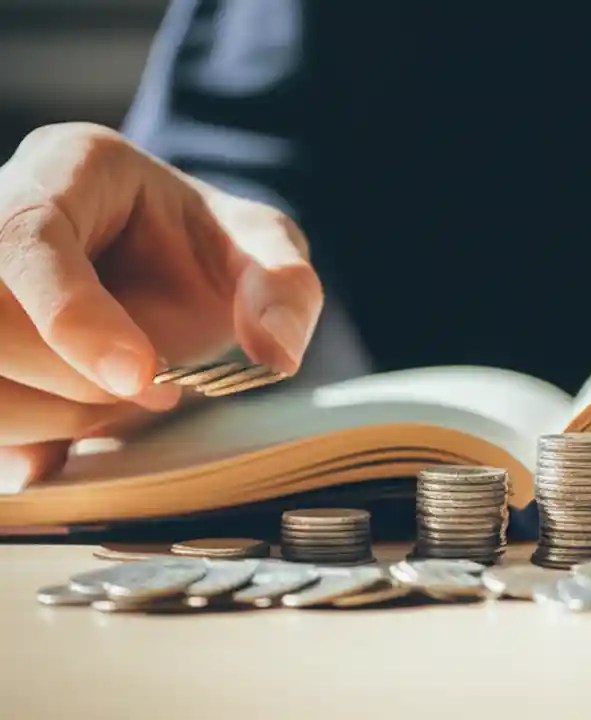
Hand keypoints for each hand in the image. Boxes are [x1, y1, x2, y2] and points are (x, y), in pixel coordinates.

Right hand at [0, 123, 323, 489]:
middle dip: (70, 379)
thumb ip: (284, 287)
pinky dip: (18, 448)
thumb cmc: (205, 244)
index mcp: (69, 168)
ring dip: (44, 419)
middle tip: (156, 391)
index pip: (30, 236)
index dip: (73, 317)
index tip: (141, 377)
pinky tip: (66, 448)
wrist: (168, 266)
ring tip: (119, 410)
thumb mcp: (263, 245)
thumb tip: (276, 354)